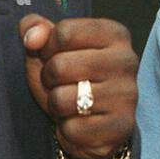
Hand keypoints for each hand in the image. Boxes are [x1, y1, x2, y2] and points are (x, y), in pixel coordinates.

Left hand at [21, 15, 137, 158]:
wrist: (94, 125)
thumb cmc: (70, 79)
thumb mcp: (49, 49)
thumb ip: (35, 29)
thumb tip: (32, 38)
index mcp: (114, 33)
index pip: (64, 32)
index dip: (48, 48)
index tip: (55, 57)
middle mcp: (126, 60)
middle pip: (60, 65)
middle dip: (49, 78)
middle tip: (60, 84)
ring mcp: (126, 94)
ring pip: (62, 99)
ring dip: (56, 105)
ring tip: (70, 104)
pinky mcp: (121, 126)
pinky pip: (72, 128)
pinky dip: (67, 129)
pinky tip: (81, 122)